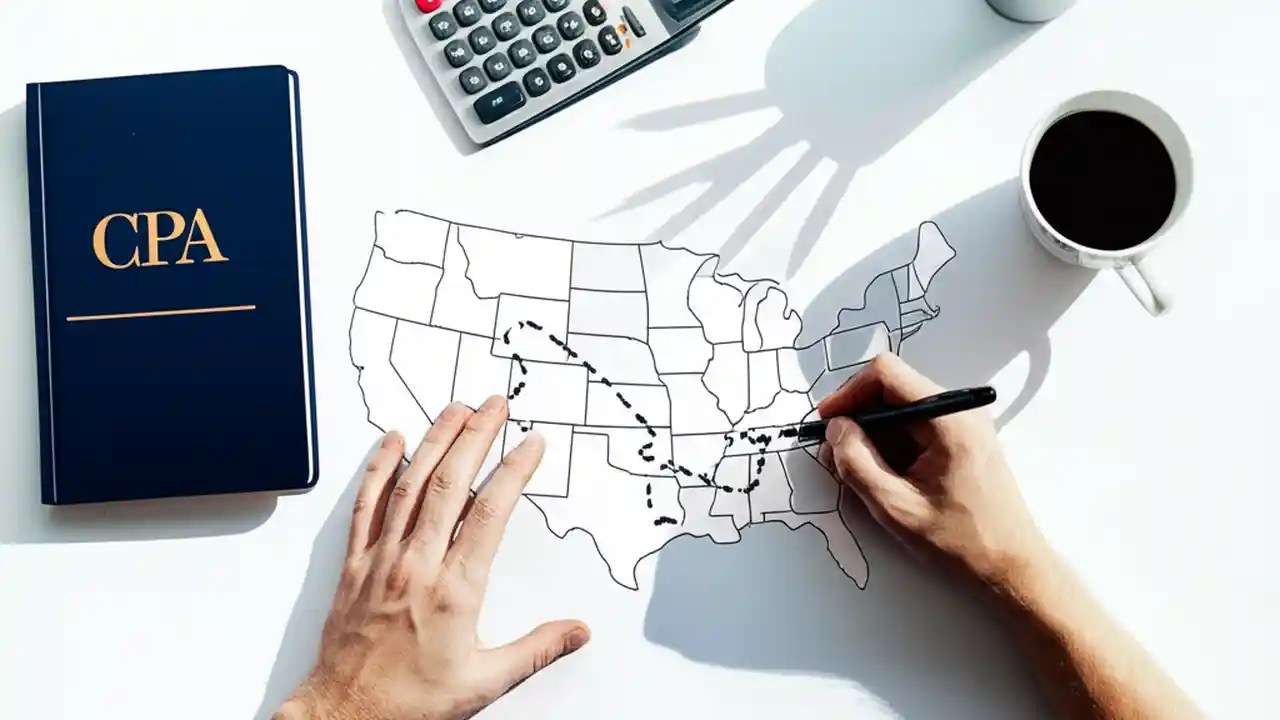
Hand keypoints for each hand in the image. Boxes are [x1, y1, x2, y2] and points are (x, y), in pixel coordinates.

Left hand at [276, 397, 589, 719]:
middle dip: (475, 436)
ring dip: (434, 441)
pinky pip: (367, 505)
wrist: (346, 715)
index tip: (531, 445)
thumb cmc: (410, 702)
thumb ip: (536, 650)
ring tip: (456, 410)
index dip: (514, 471)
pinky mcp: (355, 564)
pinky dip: (379, 469)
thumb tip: (577, 631)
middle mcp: (417, 564)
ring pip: (410, 485)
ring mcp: (382, 559)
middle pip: (450, 483)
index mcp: (455, 590)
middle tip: (495, 405)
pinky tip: (391, 442)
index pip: (491, 513)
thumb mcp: (484, 680)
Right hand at [818, 354, 1046, 589]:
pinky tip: (883, 477)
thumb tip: (836, 429)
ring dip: (873, 435)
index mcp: (949, 420)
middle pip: (893, 390)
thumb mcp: (896, 508)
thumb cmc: (961, 542)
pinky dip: (892, 445)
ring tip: (857, 472)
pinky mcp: (962, 440)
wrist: (1012, 566)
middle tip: (834, 453)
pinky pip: (916, 427)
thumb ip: (857, 464)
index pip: (887, 374)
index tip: (828, 422)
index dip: (849, 393)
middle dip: (858, 418)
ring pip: (901, 410)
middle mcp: (960, 411)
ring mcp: (964, 424)